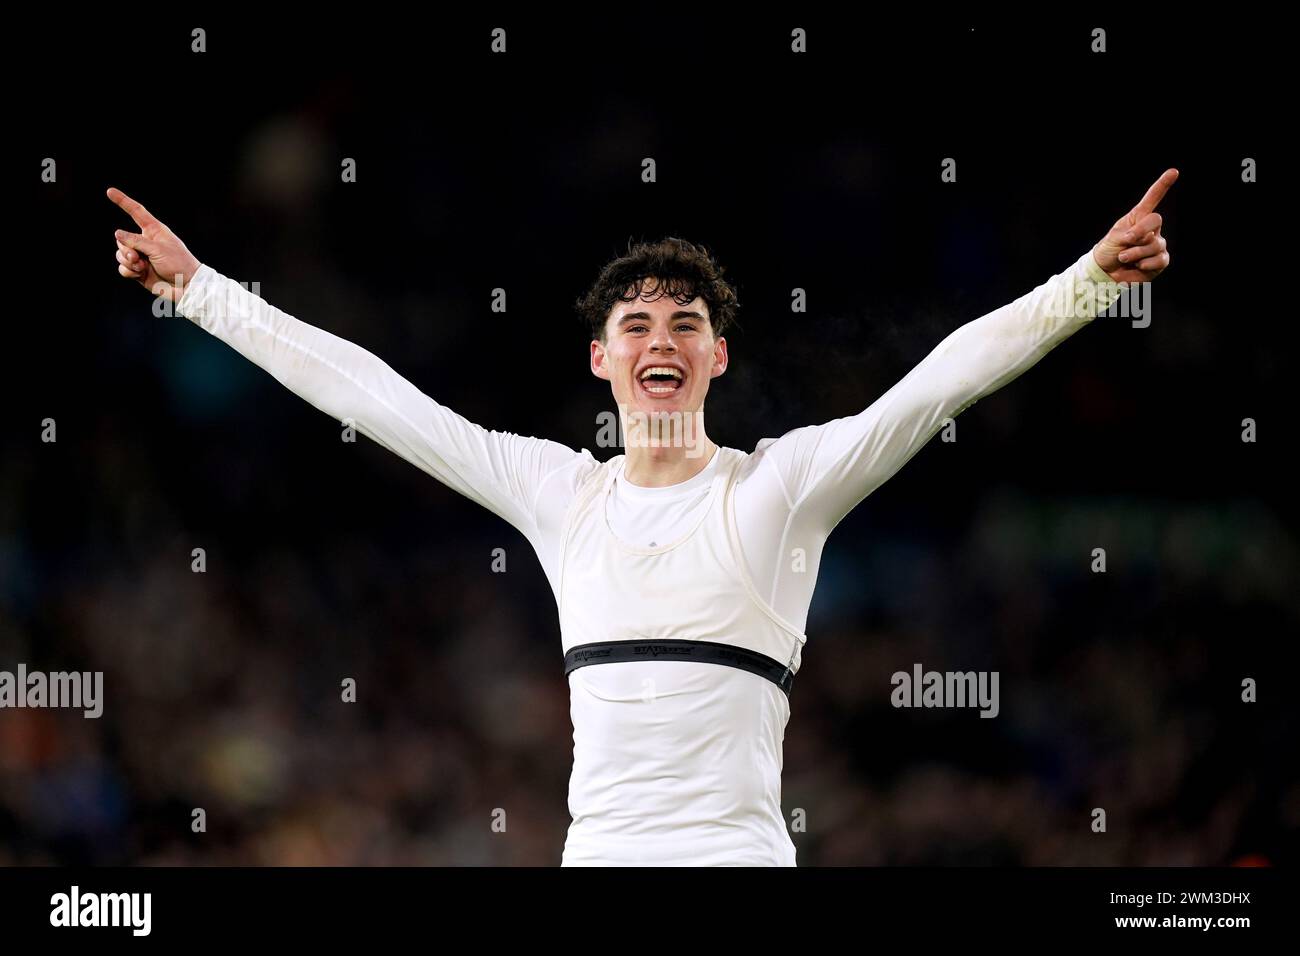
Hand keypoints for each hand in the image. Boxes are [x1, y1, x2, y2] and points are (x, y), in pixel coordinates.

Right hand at [107, 187, 201, 302]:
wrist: (186, 287)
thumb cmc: (178, 264)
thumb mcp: (158, 249)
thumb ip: (136, 241)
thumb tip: (117, 233)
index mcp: (154, 231)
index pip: (136, 212)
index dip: (123, 202)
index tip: (110, 191)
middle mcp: (146, 242)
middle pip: (122, 238)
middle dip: (125, 249)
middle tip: (136, 257)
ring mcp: (141, 257)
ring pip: (120, 254)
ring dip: (127, 261)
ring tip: (141, 267)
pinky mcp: (139, 271)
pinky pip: (123, 268)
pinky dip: (128, 271)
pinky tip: (139, 274)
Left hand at [1092, 168, 1177, 282]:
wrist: (1106, 271)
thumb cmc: (1109, 250)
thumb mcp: (1114, 237)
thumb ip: (1130, 233)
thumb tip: (1148, 239)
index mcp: (1139, 218)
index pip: (1152, 199)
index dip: (1162, 185)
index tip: (1173, 172)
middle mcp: (1151, 230)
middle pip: (1156, 220)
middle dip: (1139, 231)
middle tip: (1126, 241)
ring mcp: (1158, 245)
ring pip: (1154, 244)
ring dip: (1135, 253)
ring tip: (1124, 257)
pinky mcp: (1160, 261)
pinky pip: (1159, 259)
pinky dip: (1145, 264)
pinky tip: (1136, 265)